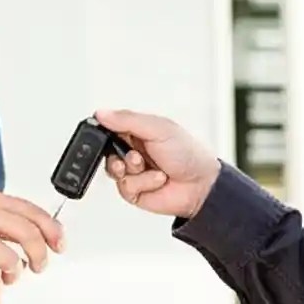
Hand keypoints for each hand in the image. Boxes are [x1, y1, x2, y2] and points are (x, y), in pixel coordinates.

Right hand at [0, 188, 63, 287]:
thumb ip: (7, 220)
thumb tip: (44, 232)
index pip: (31, 211)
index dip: (52, 229)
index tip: (59, 244)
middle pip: (27, 232)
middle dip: (40, 254)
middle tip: (40, 266)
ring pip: (10, 257)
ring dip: (14, 272)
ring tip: (8, 274)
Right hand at [95, 108, 221, 219]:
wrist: (201, 184)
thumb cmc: (187, 153)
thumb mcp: (158, 128)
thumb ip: (128, 120)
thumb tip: (101, 113)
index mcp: (136, 131)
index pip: (109, 128)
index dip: (105, 132)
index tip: (108, 135)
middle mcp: (132, 150)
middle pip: (106, 152)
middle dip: (119, 156)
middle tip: (136, 156)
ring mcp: (132, 171)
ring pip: (114, 171)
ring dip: (134, 170)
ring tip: (150, 168)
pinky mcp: (134, 190)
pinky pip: (125, 187)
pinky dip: (143, 184)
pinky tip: (158, 180)